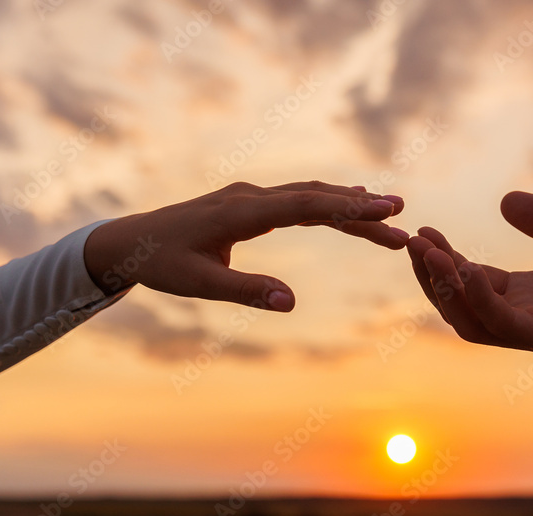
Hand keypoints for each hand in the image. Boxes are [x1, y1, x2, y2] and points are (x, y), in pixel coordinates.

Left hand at [84, 181, 406, 310]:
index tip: (388, 211)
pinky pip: (296, 199)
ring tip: (388, 214)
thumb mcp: (199, 284)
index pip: (307, 205)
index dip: (350, 209)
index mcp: (241, 212)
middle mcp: (250, 196)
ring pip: (309, 195)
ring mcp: (250, 196)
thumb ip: (245, 291)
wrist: (129, 240)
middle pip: (317, 198)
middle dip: (360, 209)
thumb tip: (291, 303)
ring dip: (347, 204)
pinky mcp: (249, 204)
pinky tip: (347, 206)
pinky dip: (326, 203)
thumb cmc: (162, 264)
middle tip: (402, 219)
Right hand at [407, 192, 532, 354]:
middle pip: (461, 310)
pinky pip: (508, 326)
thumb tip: (505, 201)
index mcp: (530, 298)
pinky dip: (484, 302)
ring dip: (446, 290)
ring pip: (474, 323)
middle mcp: (529, 320)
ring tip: (429, 252)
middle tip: (415, 242)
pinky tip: (469, 269)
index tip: (424, 231)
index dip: (443, 262)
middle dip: (431, 279)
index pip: (471, 286)